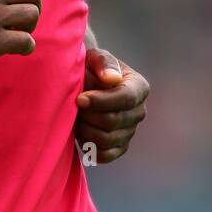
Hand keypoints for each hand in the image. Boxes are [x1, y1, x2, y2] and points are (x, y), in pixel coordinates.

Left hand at [74, 47, 148, 163]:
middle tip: (72, 107)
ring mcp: (130, 131)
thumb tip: (111, 79)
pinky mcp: (119, 146)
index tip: (79, 99)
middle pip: (113, 121)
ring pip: (106, 139)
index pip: (126, 98)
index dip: (101, 101)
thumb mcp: (95, 57)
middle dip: (88, 115)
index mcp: (139, 87)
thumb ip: (104, 62)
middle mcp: (139, 111)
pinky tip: (79, 133)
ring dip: (85, 130)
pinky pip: (106, 155)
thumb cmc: (90, 67)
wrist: (84, 83)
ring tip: (74, 117)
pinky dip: (89, 147)